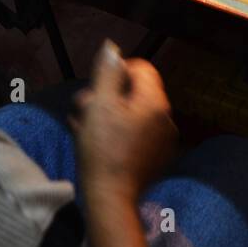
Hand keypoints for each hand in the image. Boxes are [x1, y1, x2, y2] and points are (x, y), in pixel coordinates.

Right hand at [73, 41, 177, 201]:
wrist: (110, 199)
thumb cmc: (102, 149)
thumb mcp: (99, 104)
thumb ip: (107, 72)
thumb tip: (112, 48)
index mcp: (155, 101)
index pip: (141, 68)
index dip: (116, 71)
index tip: (95, 87)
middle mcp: (165, 117)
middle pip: (135, 92)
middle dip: (106, 95)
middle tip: (82, 107)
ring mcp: (163, 140)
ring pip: (132, 113)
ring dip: (107, 114)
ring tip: (82, 124)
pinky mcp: (155, 158)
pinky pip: (136, 133)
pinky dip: (117, 131)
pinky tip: (94, 140)